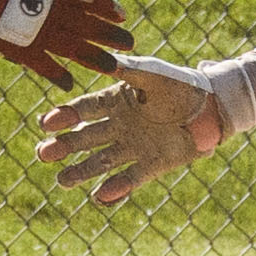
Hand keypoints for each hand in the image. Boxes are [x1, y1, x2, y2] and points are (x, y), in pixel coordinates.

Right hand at [35, 57, 225, 204]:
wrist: (212, 105)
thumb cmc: (179, 83)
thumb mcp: (150, 72)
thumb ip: (126, 69)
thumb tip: (101, 60)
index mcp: (114, 102)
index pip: (83, 110)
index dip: (64, 116)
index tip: (46, 123)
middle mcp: (119, 127)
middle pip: (85, 139)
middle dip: (64, 147)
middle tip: (43, 154)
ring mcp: (134, 147)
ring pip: (101, 162)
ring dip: (82, 171)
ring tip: (62, 180)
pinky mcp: (153, 164)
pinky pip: (131, 178)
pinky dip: (117, 188)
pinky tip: (100, 196)